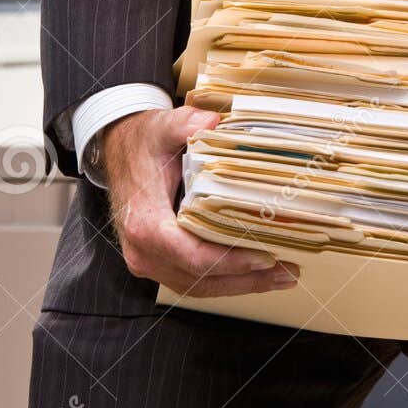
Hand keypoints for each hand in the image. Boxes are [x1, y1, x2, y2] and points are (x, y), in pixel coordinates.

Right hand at [102, 105, 299, 298]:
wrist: (120, 150)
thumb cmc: (143, 142)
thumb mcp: (162, 127)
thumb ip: (185, 123)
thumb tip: (212, 121)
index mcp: (146, 223)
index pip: (193, 255)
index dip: (232, 261)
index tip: (265, 258)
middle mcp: (144, 251)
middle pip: (201, 278)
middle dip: (247, 279)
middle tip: (286, 273)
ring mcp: (149, 261)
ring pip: (198, 286)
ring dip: (240, 285)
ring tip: (280, 276)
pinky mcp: (158, 261)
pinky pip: (193, 280)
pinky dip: (225, 280)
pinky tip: (253, 273)